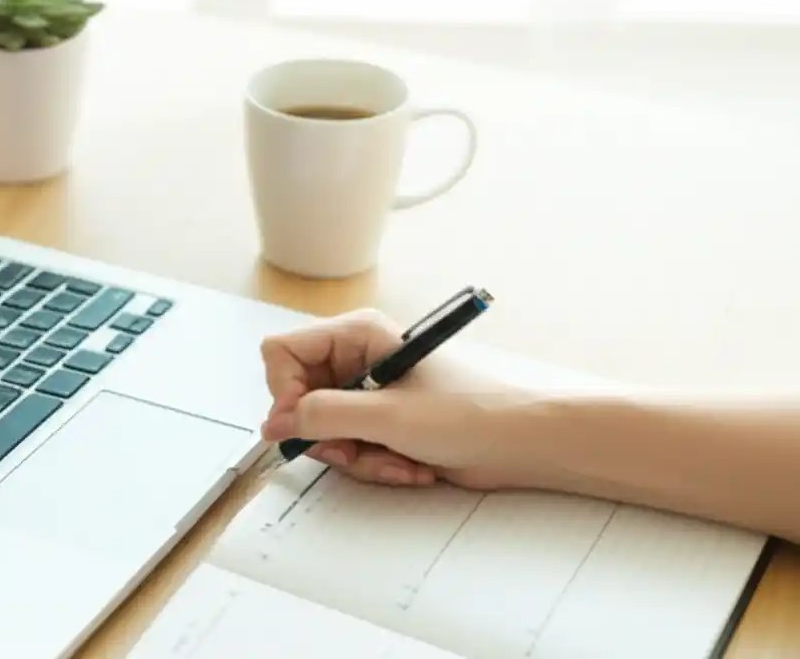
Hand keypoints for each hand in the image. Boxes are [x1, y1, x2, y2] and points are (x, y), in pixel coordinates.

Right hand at [259, 309, 543, 489]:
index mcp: (356, 334)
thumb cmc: (473, 411)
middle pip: (300, 399)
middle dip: (327, 436)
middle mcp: (357, 358)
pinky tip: (409, 466)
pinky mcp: (382, 423)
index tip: (300, 426)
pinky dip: (375, 464)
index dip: (284, 392)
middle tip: (355, 451)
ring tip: (396, 460)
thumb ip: (324, 416)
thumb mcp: (389, 416)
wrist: (524, 442)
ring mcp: (368, 393)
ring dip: (357, 457)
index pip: (283, 353)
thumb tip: (276, 423)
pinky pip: (350, 448)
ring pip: (324, 431)